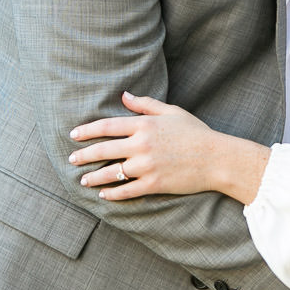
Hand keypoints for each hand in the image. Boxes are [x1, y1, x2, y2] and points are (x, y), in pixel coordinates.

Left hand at [68, 91, 221, 199]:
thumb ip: (146, 104)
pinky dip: (112, 193)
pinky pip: (126, 190)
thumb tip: (124, 95)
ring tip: (83, 180)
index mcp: (145, 124)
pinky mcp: (154, 184)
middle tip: (72, 159)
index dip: (87, 131)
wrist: (218, 158)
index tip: (74, 135)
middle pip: (103, 150)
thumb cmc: (196, 133)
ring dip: (93, 178)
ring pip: (111, 173)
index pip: (107, 126)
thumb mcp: (172, 112)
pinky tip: (104, 194)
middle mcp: (142, 144)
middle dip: (84, 155)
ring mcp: (147, 166)